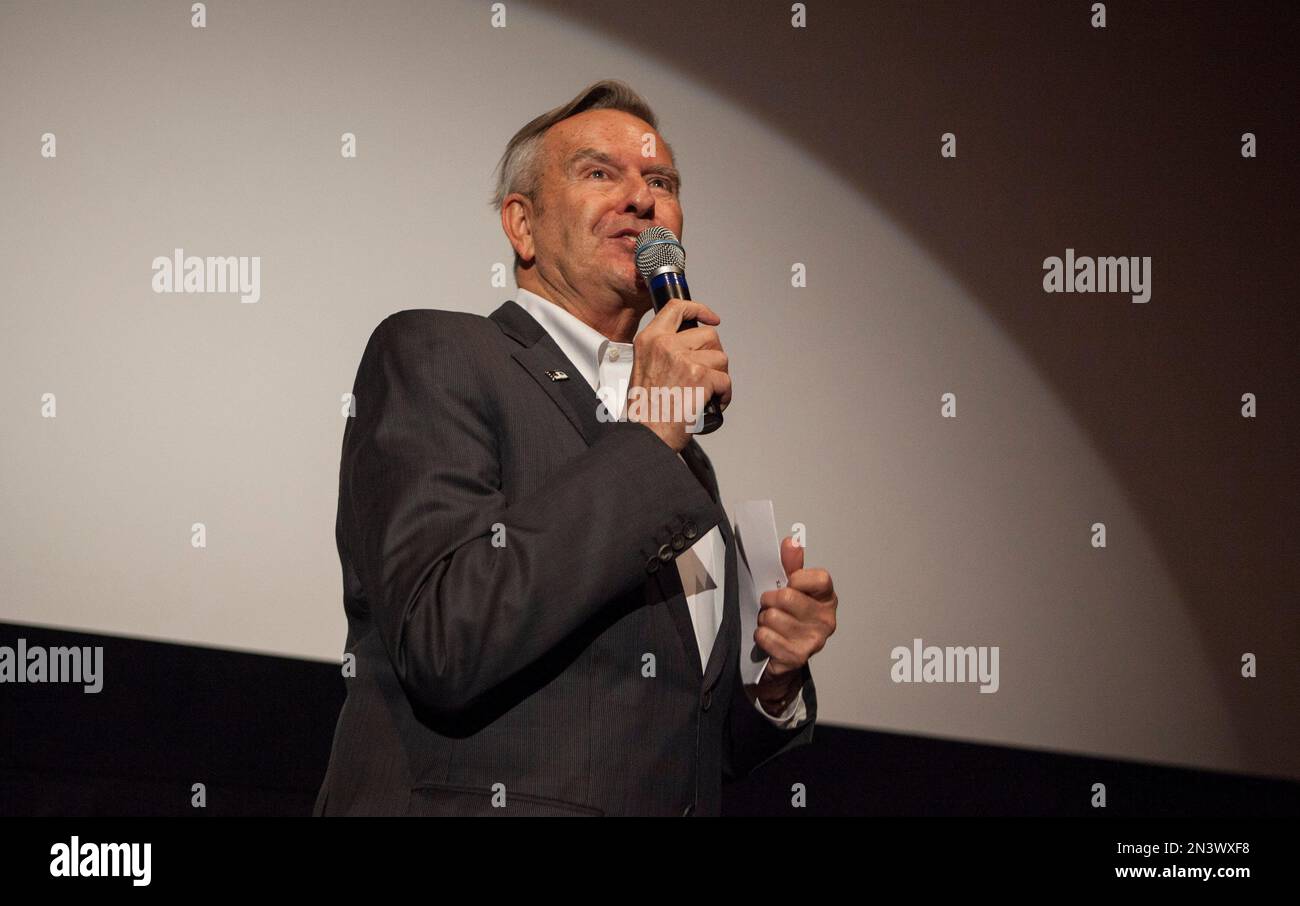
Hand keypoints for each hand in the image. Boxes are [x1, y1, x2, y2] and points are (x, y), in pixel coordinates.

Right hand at [626, 299, 729, 452]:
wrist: (646, 435)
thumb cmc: (645, 411)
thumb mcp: (644, 368)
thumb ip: (663, 351)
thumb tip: (692, 347)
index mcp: (649, 340)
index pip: (677, 308)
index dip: (699, 310)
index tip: (711, 318)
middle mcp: (666, 345)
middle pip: (708, 335)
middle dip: (714, 355)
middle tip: (707, 374)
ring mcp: (684, 360)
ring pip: (721, 357)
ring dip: (720, 376)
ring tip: (707, 393)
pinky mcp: (700, 377)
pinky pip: (725, 380)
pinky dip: (724, 394)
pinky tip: (712, 403)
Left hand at [753, 537, 836, 713]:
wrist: (781, 656)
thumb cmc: (787, 617)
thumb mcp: (790, 587)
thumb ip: (791, 564)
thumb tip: (792, 541)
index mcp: (827, 599)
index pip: (820, 579)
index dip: (799, 578)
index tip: (790, 582)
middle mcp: (826, 620)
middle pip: (787, 597)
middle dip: (770, 600)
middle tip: (772, 606)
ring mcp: (813, 641)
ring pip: (773, 617)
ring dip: (764, 619)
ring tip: (770, 623)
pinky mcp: (796, 657)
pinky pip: (766, 636)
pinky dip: (760, 636)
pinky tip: (768, 638)